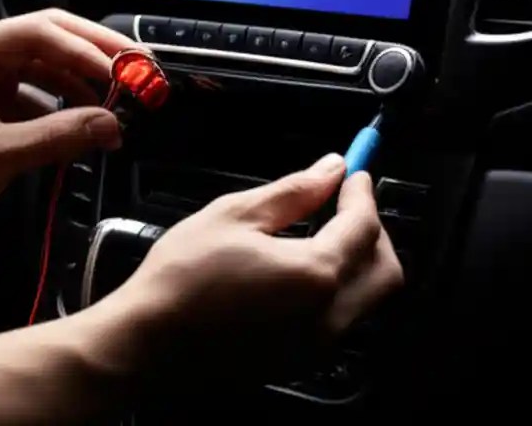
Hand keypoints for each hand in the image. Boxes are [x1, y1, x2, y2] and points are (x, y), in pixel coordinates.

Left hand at [0, 9, 135, 241]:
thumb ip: (57, 136)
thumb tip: (112, 124)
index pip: (37, 31)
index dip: (85, 49)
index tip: (123, 72)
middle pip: (47, 38)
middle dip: (93, 54)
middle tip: (139, 70)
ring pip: (47, 64)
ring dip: (84, 82)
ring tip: (121, 103)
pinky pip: (38, 91)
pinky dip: (66, 104)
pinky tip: (91, 121)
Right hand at [95, 154, 402, 380]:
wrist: (146, 345)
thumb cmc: (182, 278)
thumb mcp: (234, 216)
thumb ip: (293, 192)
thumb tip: (330, 170)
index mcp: (316, 274)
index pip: (365, 226)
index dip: (362, 194)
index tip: (354, 173)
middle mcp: (329, 317)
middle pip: (385, 271)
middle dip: (375, 233)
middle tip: (347, 205)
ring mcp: (317, 346)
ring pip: (367, 299)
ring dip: (357, 263)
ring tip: (322, 234)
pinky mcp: (299, 362)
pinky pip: (339, 321)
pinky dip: (336, 290)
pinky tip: (299, 271)